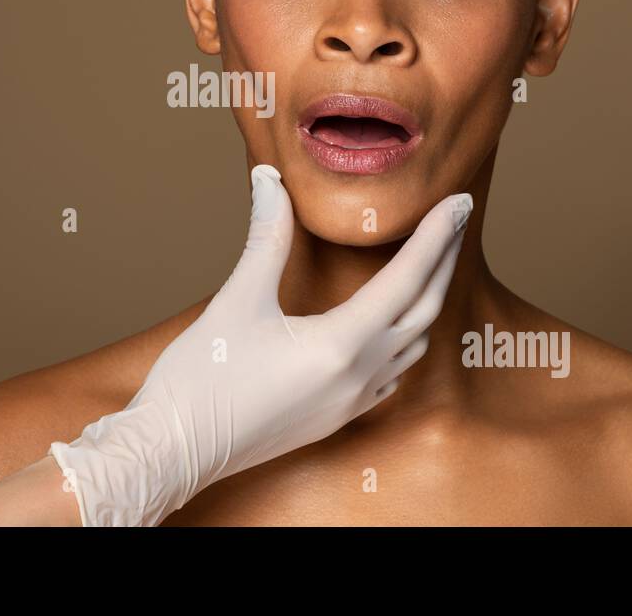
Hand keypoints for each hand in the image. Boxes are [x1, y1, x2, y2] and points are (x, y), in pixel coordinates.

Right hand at [48, 164, 471, 525]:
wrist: (173, 451)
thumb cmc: (200, 382)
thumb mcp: (236, 300)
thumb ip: (264, 238)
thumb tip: (268, 180)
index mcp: (341, 345)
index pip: (407, 279)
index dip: (437, 236)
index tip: (458, 202)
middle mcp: (358, 376)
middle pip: (424, 310)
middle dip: (443, 260)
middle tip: (455, 218)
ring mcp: (350, 402)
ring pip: (414, 345)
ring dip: (428, 299)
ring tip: (431, 261)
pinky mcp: (336, 417)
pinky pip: (393, 374)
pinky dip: (406, 338)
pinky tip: (394, 325)